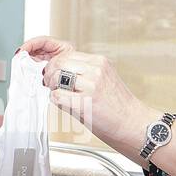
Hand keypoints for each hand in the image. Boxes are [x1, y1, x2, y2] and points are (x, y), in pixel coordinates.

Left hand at [18, 36, 150, 145]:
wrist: (133, 124)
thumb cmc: (117, 106)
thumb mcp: (102, 80)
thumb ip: (81, 72)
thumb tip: (54, 70)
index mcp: (99, 61)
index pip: (64, 52)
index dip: (50, 58)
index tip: (42, 64)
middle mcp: (95, 69)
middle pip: (57, 63)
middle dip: (49, 74)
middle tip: (53, 86)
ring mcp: (91, 85)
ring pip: (55, 77)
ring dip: (53, 88)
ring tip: (63, 96)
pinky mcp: (86, 102)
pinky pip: (57, 96)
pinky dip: (57, 101)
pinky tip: (68, 106)